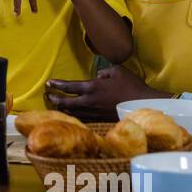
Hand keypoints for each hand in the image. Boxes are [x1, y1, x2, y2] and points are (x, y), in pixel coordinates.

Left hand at [45, 65, 169, 119]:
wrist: (143, 105)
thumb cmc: (132, 86)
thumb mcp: (118, 71)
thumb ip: (104, 72)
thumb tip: (98, 76)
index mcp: (92, 87)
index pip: (69, 86)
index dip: (57, 84)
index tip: (49, 83)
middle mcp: (89, 102)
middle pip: (65, 102)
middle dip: (54, 98)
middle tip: (48, 95)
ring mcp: (94, 113)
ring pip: (72, 112)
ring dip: (62, 108)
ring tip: (56, 105)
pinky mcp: (100, 120)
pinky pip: (82, 119)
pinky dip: (74, 116)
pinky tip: (72, 114)